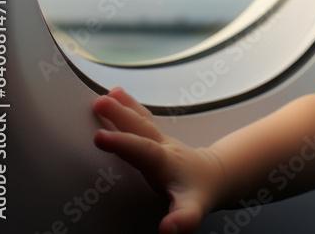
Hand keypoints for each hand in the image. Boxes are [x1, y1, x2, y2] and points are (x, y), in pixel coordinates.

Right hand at [93, 87, 225, 233]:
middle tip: (100, 102)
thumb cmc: (200, 191)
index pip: (142, 150)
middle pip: (140, 128)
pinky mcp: (153, 138)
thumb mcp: (193, 208)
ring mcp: (158, 140)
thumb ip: (184, 218)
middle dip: (121, 116)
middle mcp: (161, 146)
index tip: (99, 137)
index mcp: (166, 162)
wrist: (214, 175)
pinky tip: (115, 94)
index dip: (122, 143)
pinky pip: (139, 120)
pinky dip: (127, 107)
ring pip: (139, 120)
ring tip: (105, 95)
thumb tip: (169, 230)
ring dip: (122, 107)